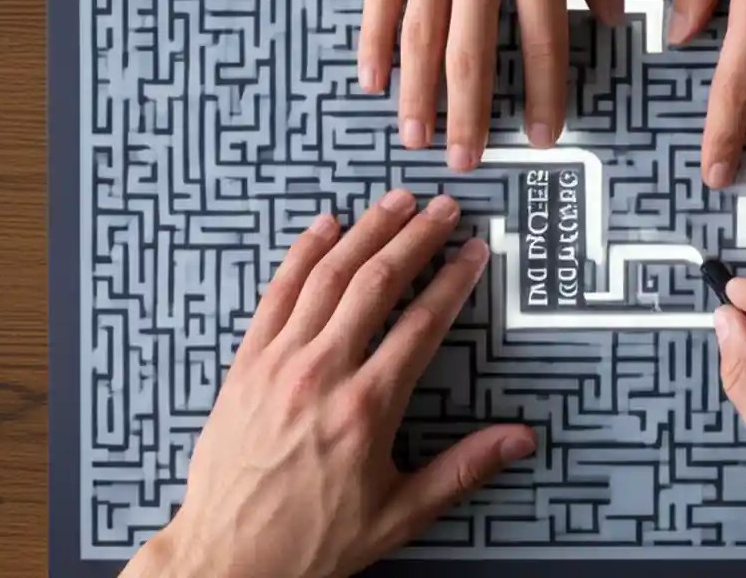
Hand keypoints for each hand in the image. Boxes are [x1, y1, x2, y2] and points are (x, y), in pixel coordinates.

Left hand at [121, 192, 535, 577]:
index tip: (473, 253)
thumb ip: (463, 469)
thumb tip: (518, 440)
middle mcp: (322, 374)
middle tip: (444, 210)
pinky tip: (322, 227)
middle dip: (417, 238)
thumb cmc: (311, 541)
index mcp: (367, 409)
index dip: (454, 280)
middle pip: (377, 283)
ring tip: (395, 203)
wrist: (227, 558)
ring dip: (366, 232)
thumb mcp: (400, 514)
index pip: (422, 323)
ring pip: (328, 276)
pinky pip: (276, 293)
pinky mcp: (246, 364)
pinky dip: (301, 254)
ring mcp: (279, 363)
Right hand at [358, 0, 625, 168]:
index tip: (546, 136)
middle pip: (473, 56)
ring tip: (417, 139)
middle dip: (471, 116)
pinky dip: (372, 40)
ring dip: (418, 95)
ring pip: (420, 35)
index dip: (547, 97)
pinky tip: (370, 80)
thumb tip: (614, 17)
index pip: (546, 43)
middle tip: (467, 162)